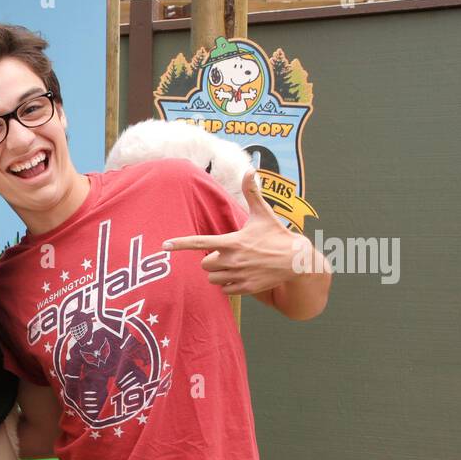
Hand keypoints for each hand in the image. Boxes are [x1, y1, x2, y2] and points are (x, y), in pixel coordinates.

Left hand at [162, 169, 316, 297]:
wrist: (296, 261)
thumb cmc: (277, 236)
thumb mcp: (263, 214)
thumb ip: (252, 193)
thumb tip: (250, 169)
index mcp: (232, 242)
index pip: (200, 242)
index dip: (180, 244)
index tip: (164, 245)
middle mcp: (232, 260)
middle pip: (204, 264)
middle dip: (211, 260)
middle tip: (226, 254)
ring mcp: (238, 276)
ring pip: (212, 279)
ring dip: (218, 274)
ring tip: (234, 265)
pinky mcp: (245, 289)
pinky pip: (224, 290)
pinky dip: (228, 285)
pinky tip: (241, 276)